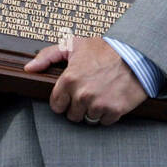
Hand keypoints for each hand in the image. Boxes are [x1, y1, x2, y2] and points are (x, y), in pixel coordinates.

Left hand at [26, 36, 146, 126]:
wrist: (137, 53)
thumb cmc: (105, 48)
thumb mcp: (75, 45)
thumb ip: (48, 56)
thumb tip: (29, 69)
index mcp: (69, 80)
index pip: (57, 106)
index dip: (65, 100)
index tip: (74, 93)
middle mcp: (82, 94)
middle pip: (73, 116)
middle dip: (79, 107)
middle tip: (90, 93)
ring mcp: (98, 104)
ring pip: (89, 120)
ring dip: (94, 110)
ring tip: (102, 94)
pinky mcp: (115, 110)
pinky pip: (106, 121)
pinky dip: (109, 113)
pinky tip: (113, 98)